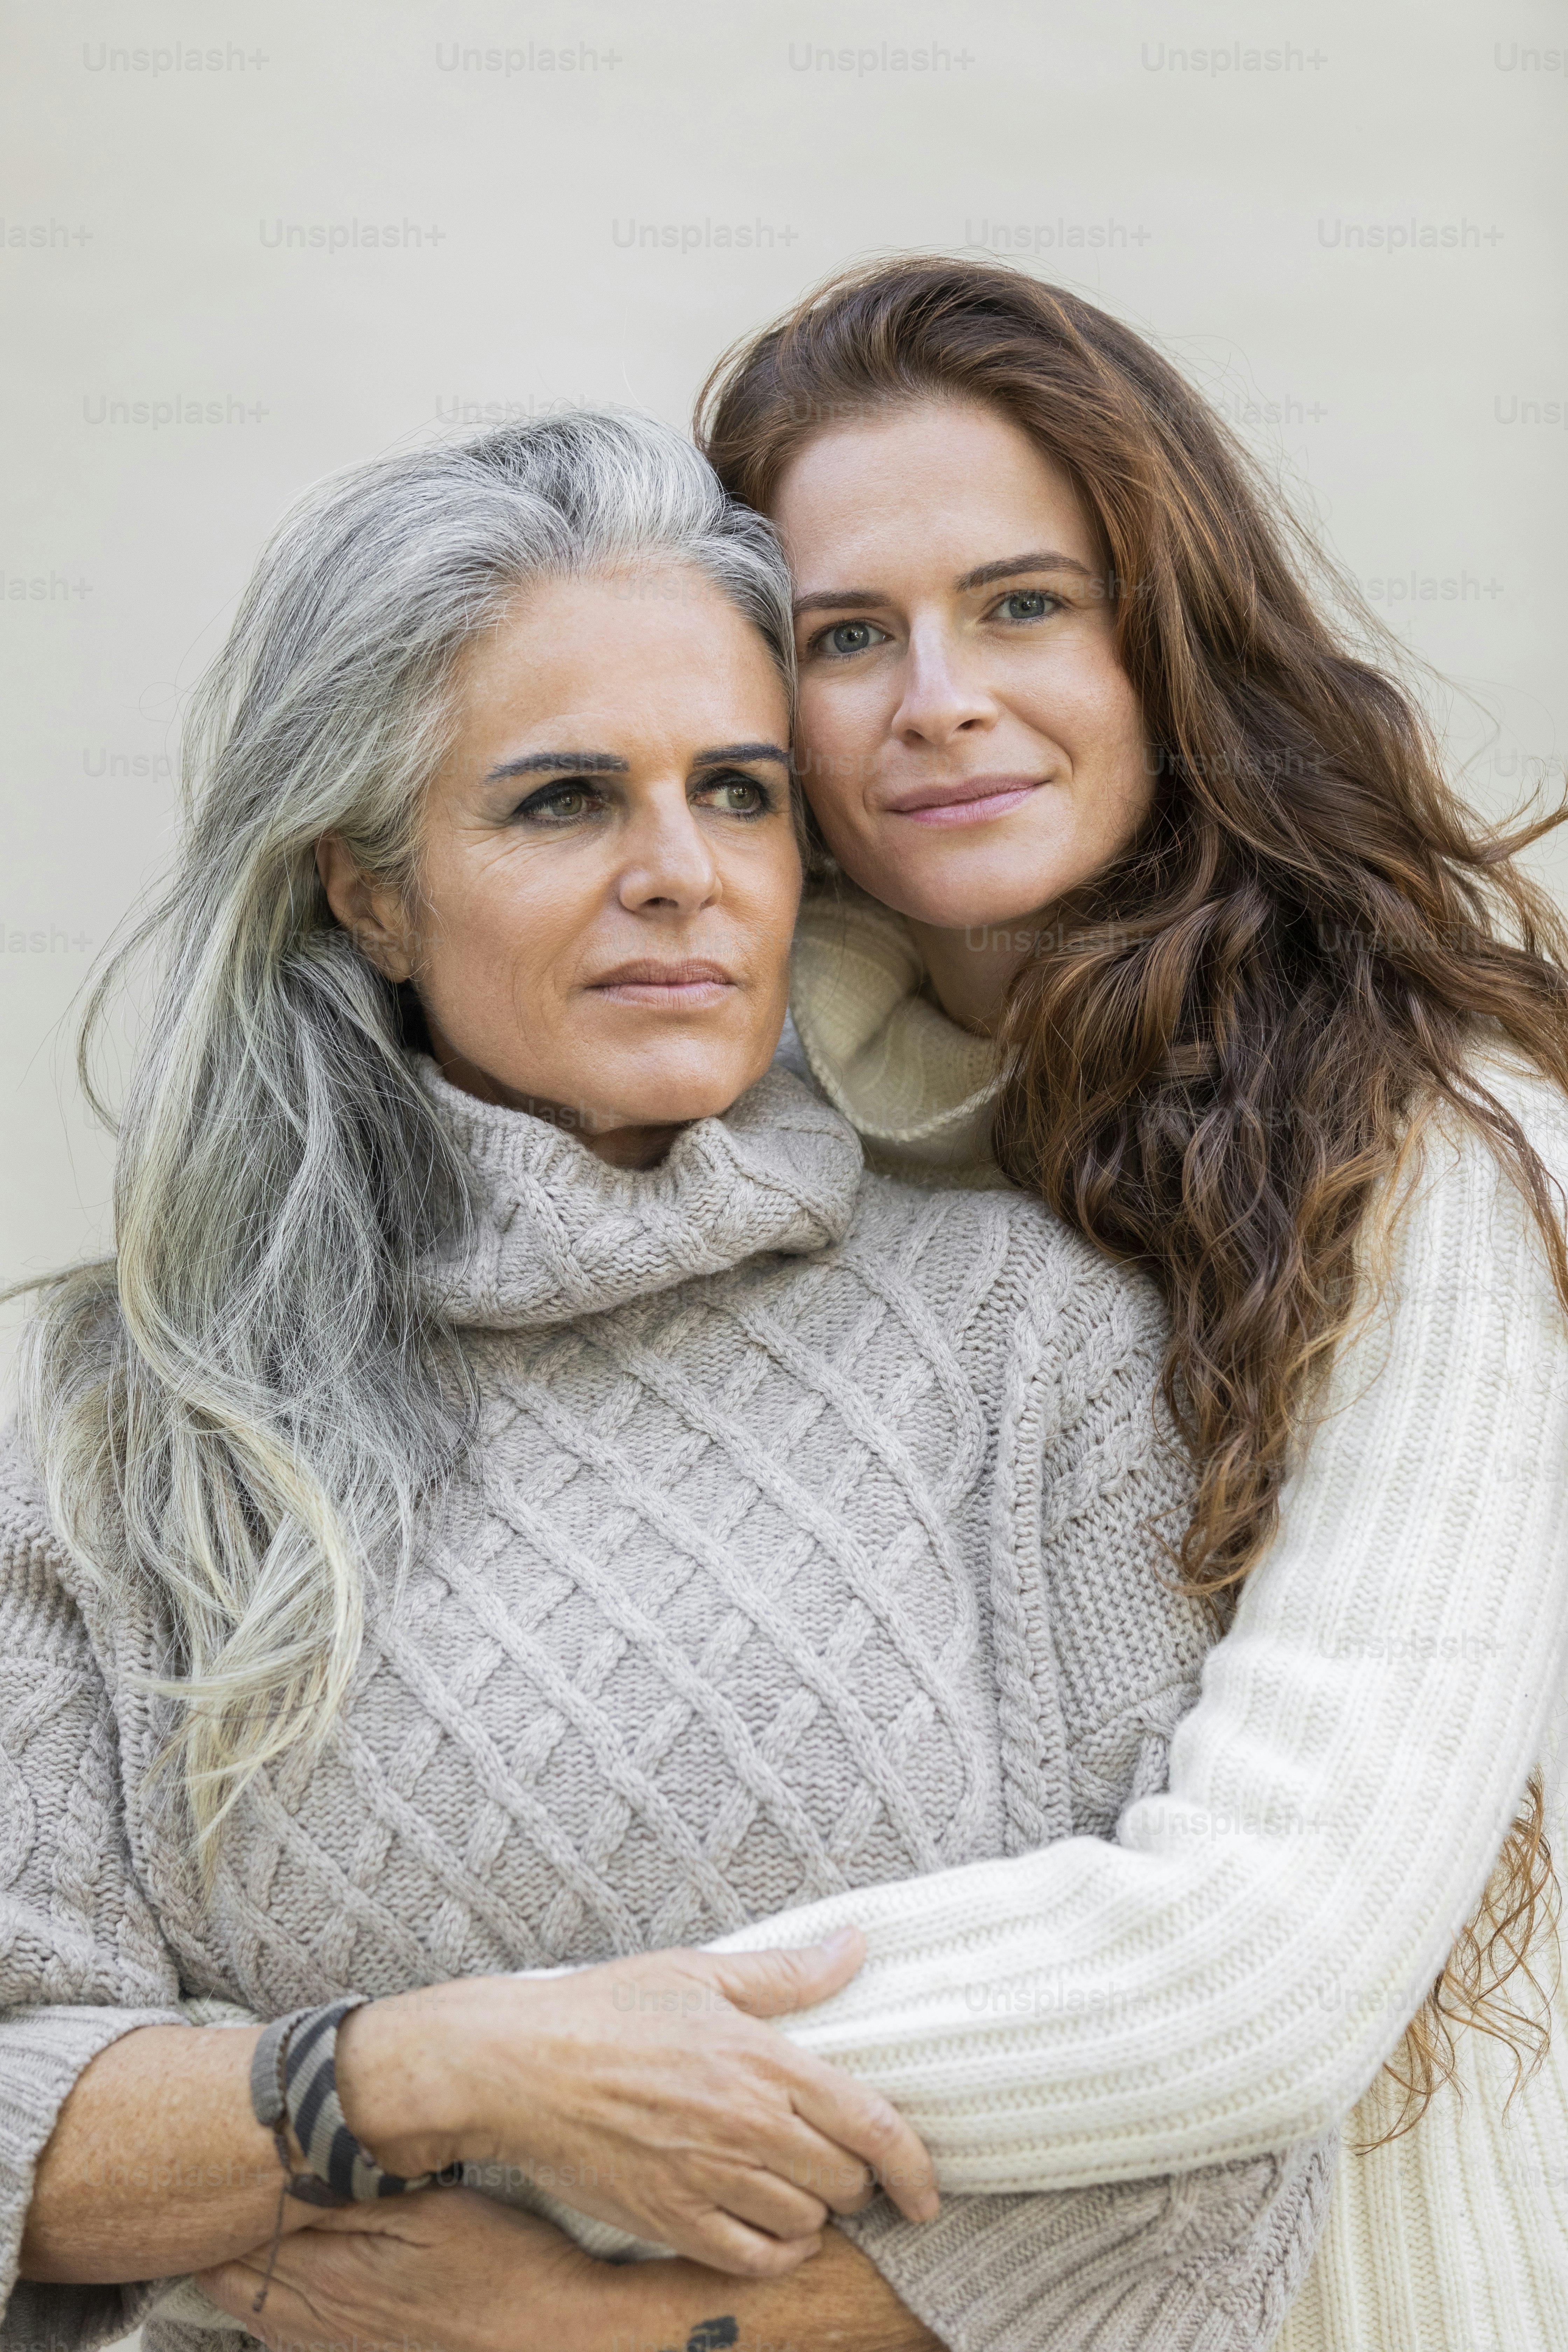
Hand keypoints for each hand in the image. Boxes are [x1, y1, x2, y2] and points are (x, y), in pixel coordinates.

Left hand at [197, 2187, 593, 2351]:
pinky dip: (260, 2305)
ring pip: (255, 2312)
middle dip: (208, 2240)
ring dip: (229, 2272)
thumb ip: (355, 2195)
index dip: (214, 2207)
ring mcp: (342, 2343)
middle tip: (190, 2193)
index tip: (196, 2167)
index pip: (242, 2243)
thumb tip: (288, 2174)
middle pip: (233, 2283)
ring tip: (212, 2232)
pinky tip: (261, 2288)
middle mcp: (323, 2318)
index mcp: (333, 2274)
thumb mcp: (430, 2209)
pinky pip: (286, 2335)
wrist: (547, 2335)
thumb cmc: (499, 2261)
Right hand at [338, 1927, 938, 2276]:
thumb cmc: (610, 2008)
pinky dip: (776, 2252)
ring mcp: (708, 2178)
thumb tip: (855, 1946)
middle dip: (854, 2177)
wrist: (520, 2064)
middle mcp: (747, 2126)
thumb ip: (788, 1973)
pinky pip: (751, 2258)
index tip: (929, 2191)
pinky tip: (775, 2232)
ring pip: (804, 2220)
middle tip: (836, 2162)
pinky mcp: (670, 2218)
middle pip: (844, 2178)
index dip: (915, 2167)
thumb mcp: (702, 1974)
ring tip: (796, 2184)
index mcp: (764, 2062)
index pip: (872, 2126)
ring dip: (813, 2210)